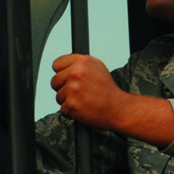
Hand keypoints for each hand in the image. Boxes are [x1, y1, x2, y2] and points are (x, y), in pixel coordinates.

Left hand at [50, 54, 173, 145]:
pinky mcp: (71, 104)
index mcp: (82, 61)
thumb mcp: (97, 68)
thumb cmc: (108, 91)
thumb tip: (64, 66)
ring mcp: (73, 89)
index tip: (68, 78)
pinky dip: (71, 112)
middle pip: (54, 81)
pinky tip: (83, 108)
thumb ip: (79, 65)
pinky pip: (62, 109)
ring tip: (83, 100)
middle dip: (64, 88)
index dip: (62, 73)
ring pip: (58, 96)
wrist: (118, 108)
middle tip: (79, 92)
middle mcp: (76, 73)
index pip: (56, 64)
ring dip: (68, 101)